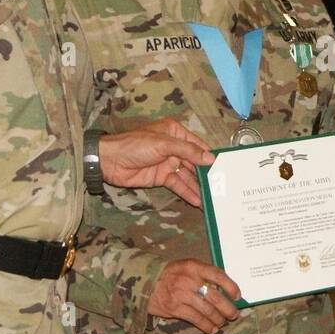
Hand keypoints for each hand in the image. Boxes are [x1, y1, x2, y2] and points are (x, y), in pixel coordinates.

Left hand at [99, 118, 214, 204]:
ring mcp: (168, 163)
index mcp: (175, 132)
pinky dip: (187, 192)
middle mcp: (174, 147)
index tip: (225, 167)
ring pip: (187, 175)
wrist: (109, 161)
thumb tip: (210, 158)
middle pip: (194, 162)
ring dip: (198, 186)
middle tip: (222, 186)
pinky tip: (198, 201)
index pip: (197, 144)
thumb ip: (188, 151)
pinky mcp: (161, 178)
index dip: (210, 155)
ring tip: (212, 197)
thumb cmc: (135, 145)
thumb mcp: (164, 144)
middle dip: (206, 174)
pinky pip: (178, 185)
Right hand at [148, 258, 241, 333]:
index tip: (238, 296)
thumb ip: (203, 274)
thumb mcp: (186, 267)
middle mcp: (189, 279)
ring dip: (218, 318)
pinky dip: (207, 325)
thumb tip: (223, 289)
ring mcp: (181, 294)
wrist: (145, 282)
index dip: (231, 287)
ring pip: (207, 310)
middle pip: (215, 297)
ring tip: (222, 322)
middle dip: (227, 308)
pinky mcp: (175, 308)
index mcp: (194, 266)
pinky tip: (212, 328)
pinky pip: (196, 319)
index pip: (218, 275)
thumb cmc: (171, 274)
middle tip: (233, 314)